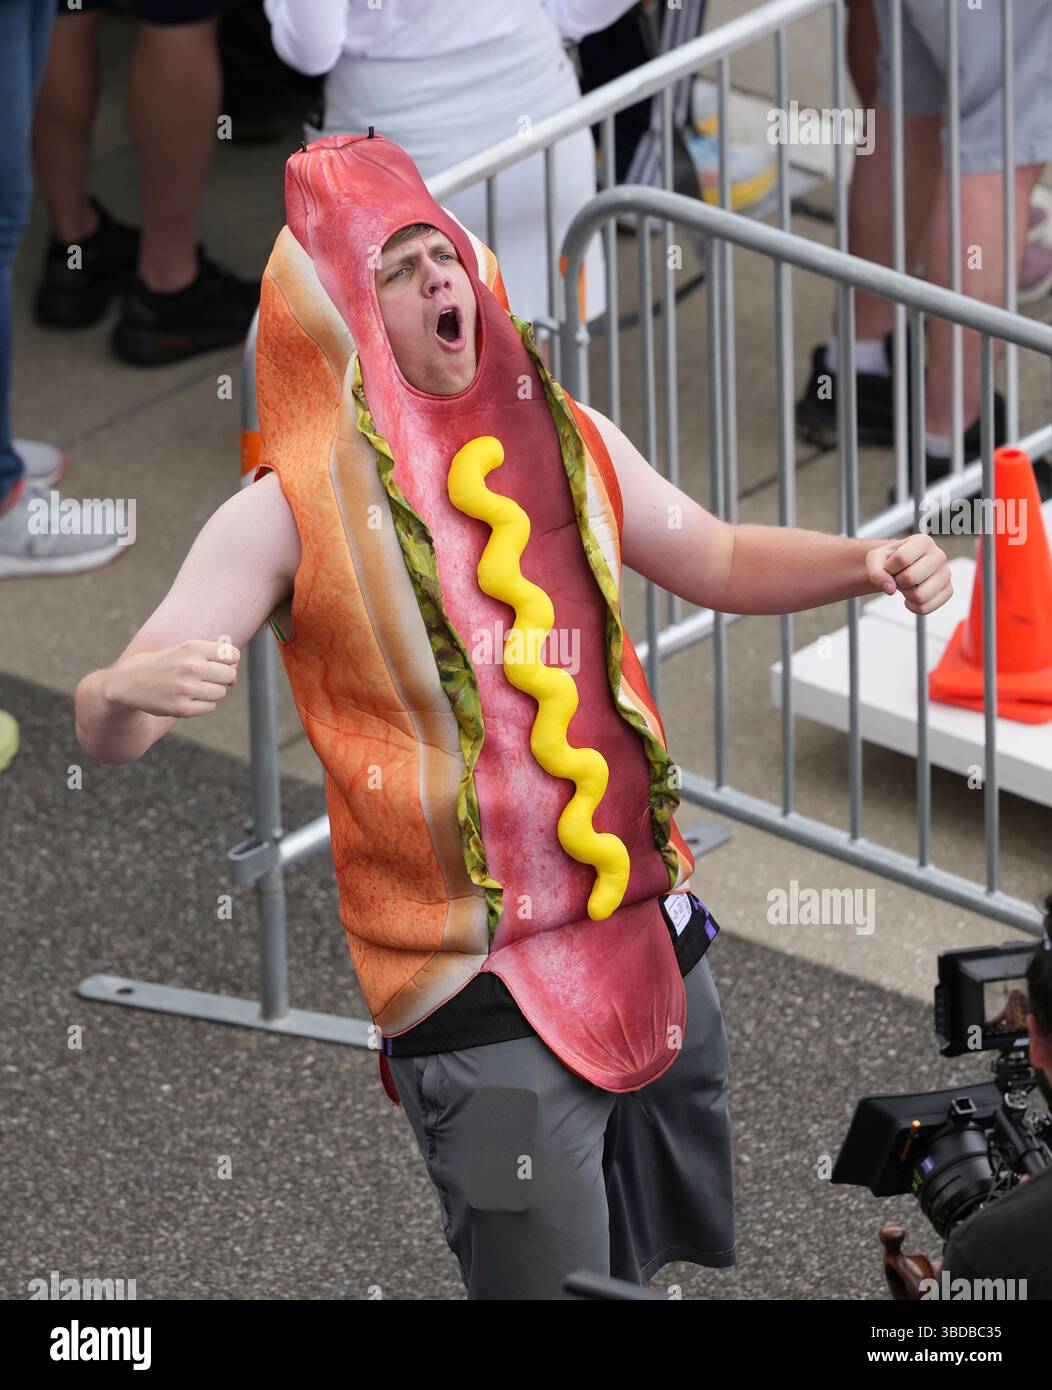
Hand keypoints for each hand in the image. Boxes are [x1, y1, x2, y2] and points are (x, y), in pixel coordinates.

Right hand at [104, 638, 239, 718]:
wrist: (128, 682)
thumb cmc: (163, 663)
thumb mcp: (184, 649)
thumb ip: (211, 654)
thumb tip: (236, 668)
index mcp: (192, 648)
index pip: (232, 655)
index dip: (230, 661)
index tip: (221, 664)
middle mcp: (190, 667)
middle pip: (230, 675)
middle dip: (224, 678)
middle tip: (208, 678)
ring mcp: (185, 689)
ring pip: (221, 693)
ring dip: (213, 691)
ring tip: (195, 687)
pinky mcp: (181, 708)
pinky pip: (210, 707)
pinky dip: (204, 704)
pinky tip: (189, 698)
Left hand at [866, 534, 952, 614]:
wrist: (901, 568)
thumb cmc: (890, 560)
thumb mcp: (875, 559)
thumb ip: (876, 572)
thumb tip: (890, 588)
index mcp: (923, 541)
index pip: (902, 558)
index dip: (889, 568)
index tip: (890, 566)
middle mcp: (939, 555)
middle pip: (910, 578)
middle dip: (897, 582)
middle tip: (899, 577)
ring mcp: (946, 574)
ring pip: (920, 596)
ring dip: (906, 595)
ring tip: (907, 585)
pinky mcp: (948, 591)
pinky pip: (925, 608)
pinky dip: (913, 607)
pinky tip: (911, 597)